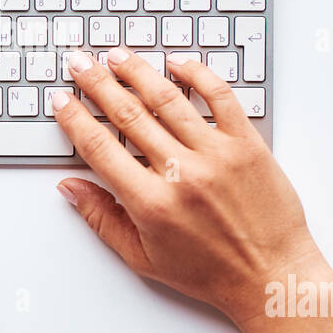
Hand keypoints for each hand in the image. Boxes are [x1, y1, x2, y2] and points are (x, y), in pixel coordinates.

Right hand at [52, 48, 332, 332]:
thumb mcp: (142, 257)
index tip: (61, 99)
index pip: (99, 148)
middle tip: (79, 62)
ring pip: (168, 99)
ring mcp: (216, 155)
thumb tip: (68, 187)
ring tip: (117, 56)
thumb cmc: (209, 273)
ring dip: (137, 71)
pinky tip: (177, 63)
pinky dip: (197, 74)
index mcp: (151, 203)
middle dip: (96, 83)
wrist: (272, 277)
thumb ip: (101, 219)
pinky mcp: (247, 144)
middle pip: (128, 114)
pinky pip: (220, 97)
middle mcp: (181, 174)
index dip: (74, 119)